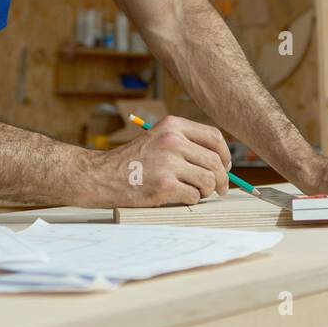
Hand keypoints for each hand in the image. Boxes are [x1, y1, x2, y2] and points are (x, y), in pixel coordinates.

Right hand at [81, 115, 230, 206]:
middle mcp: (173, 141)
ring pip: (208, 180)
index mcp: (173, 126)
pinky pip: (194, 196)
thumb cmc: (131, 160)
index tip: (226, 166)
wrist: (101, 175)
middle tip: (220, 189)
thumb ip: (185, 143)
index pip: (214, 137)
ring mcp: (168, 163)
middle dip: (221, 179)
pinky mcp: (164, 186)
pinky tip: (179, 197)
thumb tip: (220, 160)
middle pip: (215, 161)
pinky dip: (191, 200)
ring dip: (206, 191)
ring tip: (196, 192)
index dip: (226, 154)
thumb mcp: (158, 138)